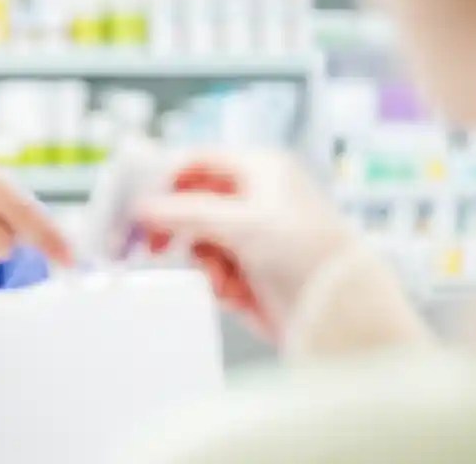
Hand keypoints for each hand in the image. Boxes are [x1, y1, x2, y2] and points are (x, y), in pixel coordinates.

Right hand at [133, 150, 359, 342]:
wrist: (338, 314)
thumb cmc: (307, 255)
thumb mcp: (243, 224)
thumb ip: (186, 213)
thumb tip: (144, 207)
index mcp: (261, 170)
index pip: (199, 162)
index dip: (166, 179)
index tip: (137, 199)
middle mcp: (255, 198)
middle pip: (192, 202)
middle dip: (177, 227)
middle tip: (152, 244)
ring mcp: (251, 235)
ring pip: (198, 240)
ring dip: (203, 261)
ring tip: (221, 278)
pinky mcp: (249, 269)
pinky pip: (211, 268)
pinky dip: (217, 281)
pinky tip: (235, 292)